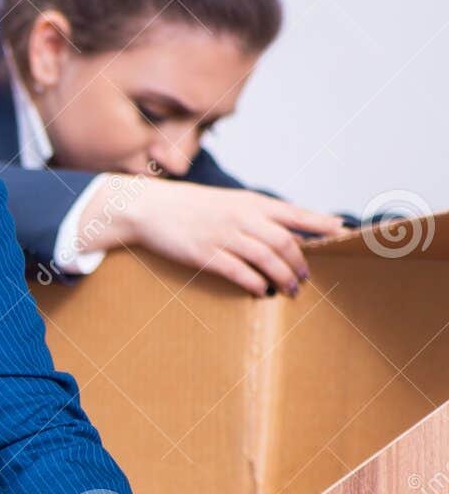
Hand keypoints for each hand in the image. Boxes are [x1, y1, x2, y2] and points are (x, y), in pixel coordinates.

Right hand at [88, 176, 346, 295]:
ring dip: (282, 277)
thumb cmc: (192, 207)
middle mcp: (241, 217)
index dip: (321, 224)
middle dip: (300, 263)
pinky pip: (238, 272)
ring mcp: (222, 235)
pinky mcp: (204, 254)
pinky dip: (254, 284)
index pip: (295, 213)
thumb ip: (258, 216)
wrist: (150, 207)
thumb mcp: (229, 202)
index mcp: (250, 202)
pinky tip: (261, 292)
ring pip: (266, 259)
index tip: (343, 232)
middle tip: (305, 279)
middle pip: (284, 242)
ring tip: (290, 290)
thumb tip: (290, 235)